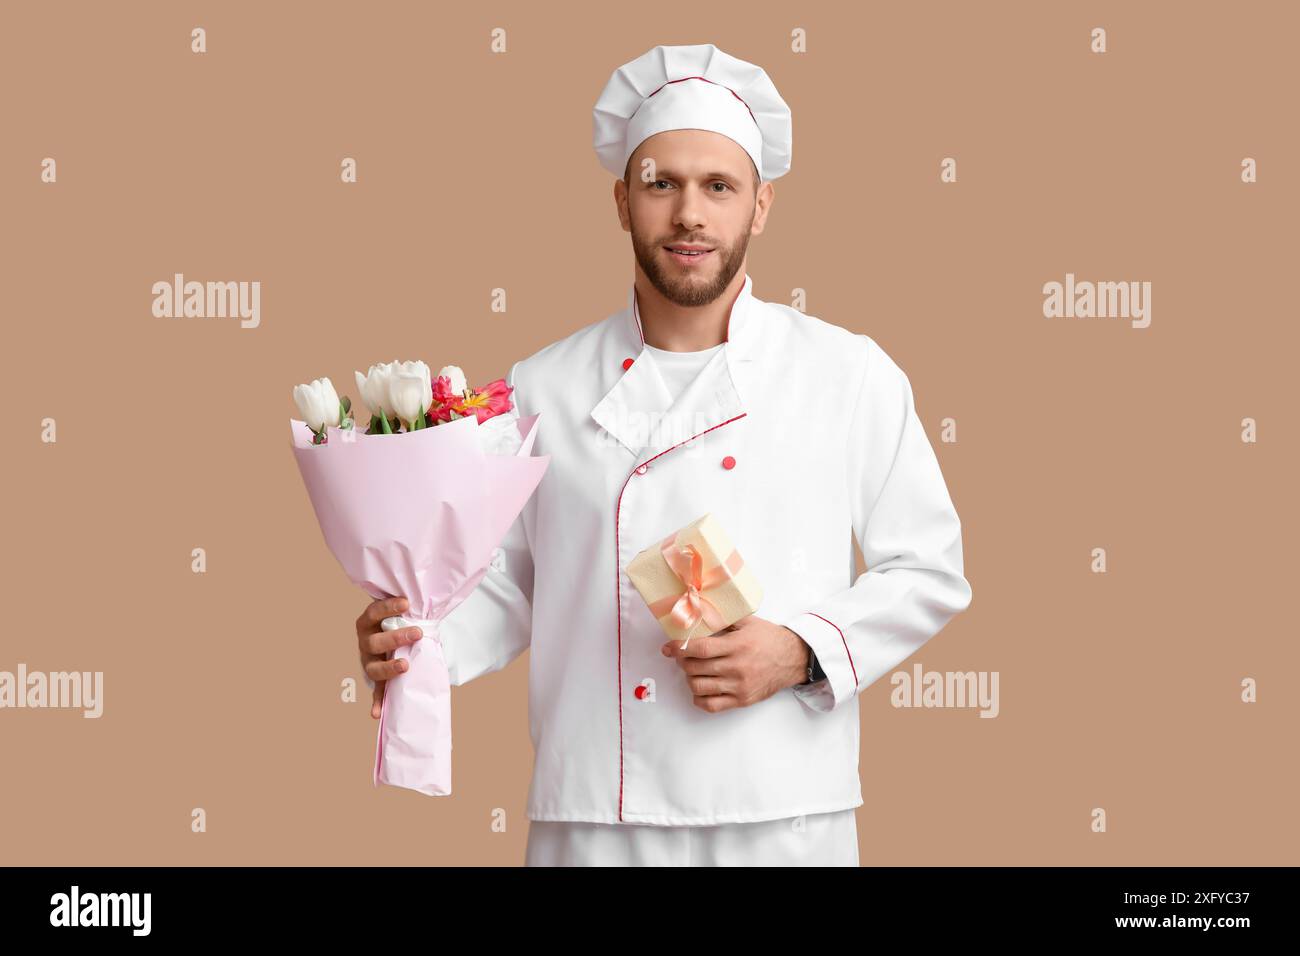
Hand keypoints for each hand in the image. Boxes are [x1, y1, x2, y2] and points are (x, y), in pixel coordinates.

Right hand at [355, 595, 423, 718]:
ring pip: (373, 668)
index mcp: (369, 623)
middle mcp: (365, 642)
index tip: (406, 603)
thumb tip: (433, 602)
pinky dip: (377, 702)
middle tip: (417, 633)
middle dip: (396, 637)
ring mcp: (369, 662)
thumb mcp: (400, 615)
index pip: (374, 612)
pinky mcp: (377, 679)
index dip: (388, 607)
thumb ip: (409, 612)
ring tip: (405, 666)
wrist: (392, 639)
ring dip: (388, 668)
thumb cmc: (399, 623)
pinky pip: (377, 692)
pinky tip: (376, 713)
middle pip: (374, 641)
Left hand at [660, 615, 810, 712]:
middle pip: (696, 668)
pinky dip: (699, 698)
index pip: (700, 649)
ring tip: (693, 670)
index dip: (679, 648)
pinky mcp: (742, 700)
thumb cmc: (769, 639)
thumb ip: (724, 620)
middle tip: (681, 655)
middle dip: (682, 661)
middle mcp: (737, 667)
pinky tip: (700, 688)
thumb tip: (698, 615)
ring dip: (690, 678)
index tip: (668, 647)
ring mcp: (739, 686)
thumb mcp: (748, 623)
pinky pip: (711, 705)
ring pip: (700, 687)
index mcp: (737, 646)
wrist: (793, 659)